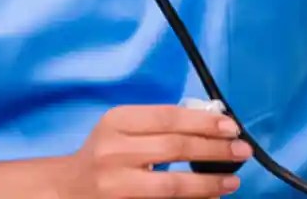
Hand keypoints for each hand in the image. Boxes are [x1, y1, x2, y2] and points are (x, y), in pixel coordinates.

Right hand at [56, 105, 251, 197]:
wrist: (65, 190)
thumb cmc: (103, 156)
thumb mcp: (122, 130)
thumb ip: (159, 125)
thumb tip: (212, 124)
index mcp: (116, 123)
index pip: (169, 117)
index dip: (204, 122)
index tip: (231, 127)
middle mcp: (113, 152)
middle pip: (174, 148)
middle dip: (214, 150)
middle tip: (242, 151)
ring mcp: (115, 185)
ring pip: (171, 185)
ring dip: (207, 183)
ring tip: (232, 181)